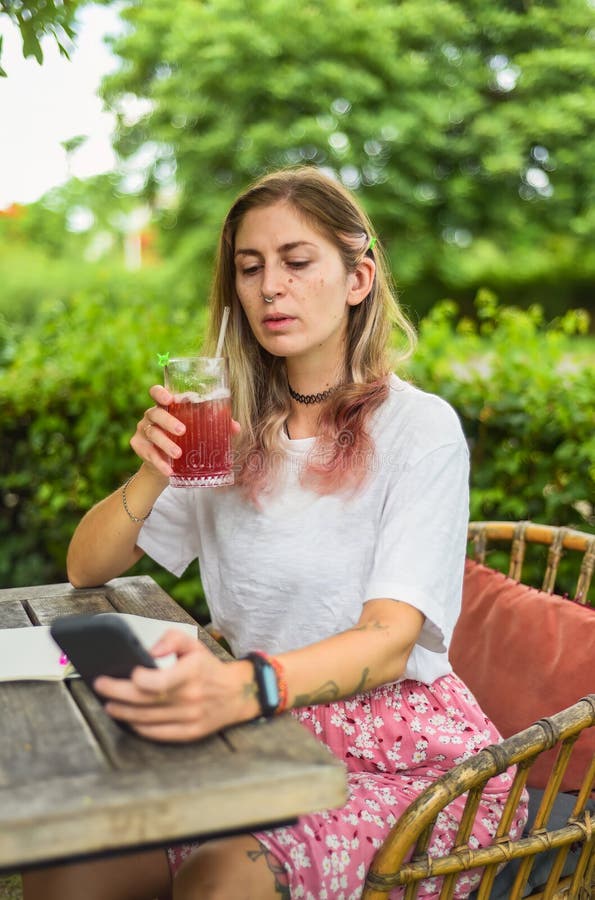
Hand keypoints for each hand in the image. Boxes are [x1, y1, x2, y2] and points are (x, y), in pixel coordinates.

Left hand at [93, 630, 258, 741]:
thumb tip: (151, 650)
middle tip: (100, 686)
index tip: (128, 673)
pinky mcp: (189, 733)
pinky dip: (139, 727)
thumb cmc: (207, 667)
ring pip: (147, 719)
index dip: (139, 680)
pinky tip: (128, 718)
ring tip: (108, 703)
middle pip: (145, 701)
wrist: (237, 693)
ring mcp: (190, 718)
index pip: (160, 682)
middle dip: (117, 693)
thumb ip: (171, 638)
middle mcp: (191, 697)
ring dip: (122, 712)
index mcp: (192, 672)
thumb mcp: (194, 645)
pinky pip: (157, 734)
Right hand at [131, 385, 240, 478]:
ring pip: (152, 433)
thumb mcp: (198, 432)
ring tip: (178, 454)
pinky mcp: (138, 446)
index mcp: (166, 407)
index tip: (170, 399)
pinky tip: (169, 470)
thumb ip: (216, 426)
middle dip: (168, 421)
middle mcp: (152, 415)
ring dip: (165, 444)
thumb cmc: (185, 441)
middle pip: (156, 413)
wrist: (166, 466)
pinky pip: (147, 453)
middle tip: (183, 430)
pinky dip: (159, 462)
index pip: (157, 392)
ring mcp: (143, 430)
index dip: (161, 393)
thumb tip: (236, 427)